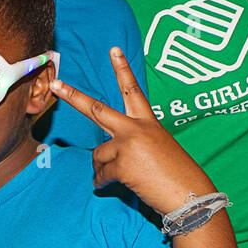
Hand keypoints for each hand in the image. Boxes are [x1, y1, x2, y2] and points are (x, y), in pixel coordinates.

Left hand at [50, 47, 214, 216]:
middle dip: (73, 96)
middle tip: (55, 84)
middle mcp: (136, 129)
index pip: (132, 90)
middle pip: (96, 108)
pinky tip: (109, 186)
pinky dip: (101, 182)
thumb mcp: (159, 148)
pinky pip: (100, 174)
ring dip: (102, 168)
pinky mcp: (123, 165)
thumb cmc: (177, 176)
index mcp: (148, 122)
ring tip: (121, 177)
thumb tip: (104, 154)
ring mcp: (128, 145)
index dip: (122, 69)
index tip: (113, 50)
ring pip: (97, 154)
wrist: (192, 197)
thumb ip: (134, 143)